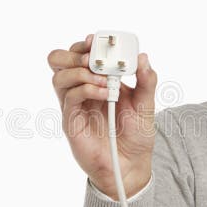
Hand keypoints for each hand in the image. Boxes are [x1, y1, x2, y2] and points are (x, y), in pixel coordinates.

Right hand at [47, 34, 156, 199]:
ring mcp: (74, 106)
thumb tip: (143, 57)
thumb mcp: (147, 104)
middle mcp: (82, 90)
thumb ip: (146, 80)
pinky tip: (104, 93)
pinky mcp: (71, 121)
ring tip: (102, 79)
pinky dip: (85, 89)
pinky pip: (69, 98)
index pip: (81, 54)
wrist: (132, 166)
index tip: (98, 40)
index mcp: (98, 81)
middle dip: (76, 53)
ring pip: (58, 76)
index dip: (86, 44)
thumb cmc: (136, 135)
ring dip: (80, 72)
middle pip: (60, 60)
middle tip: (94, 58)